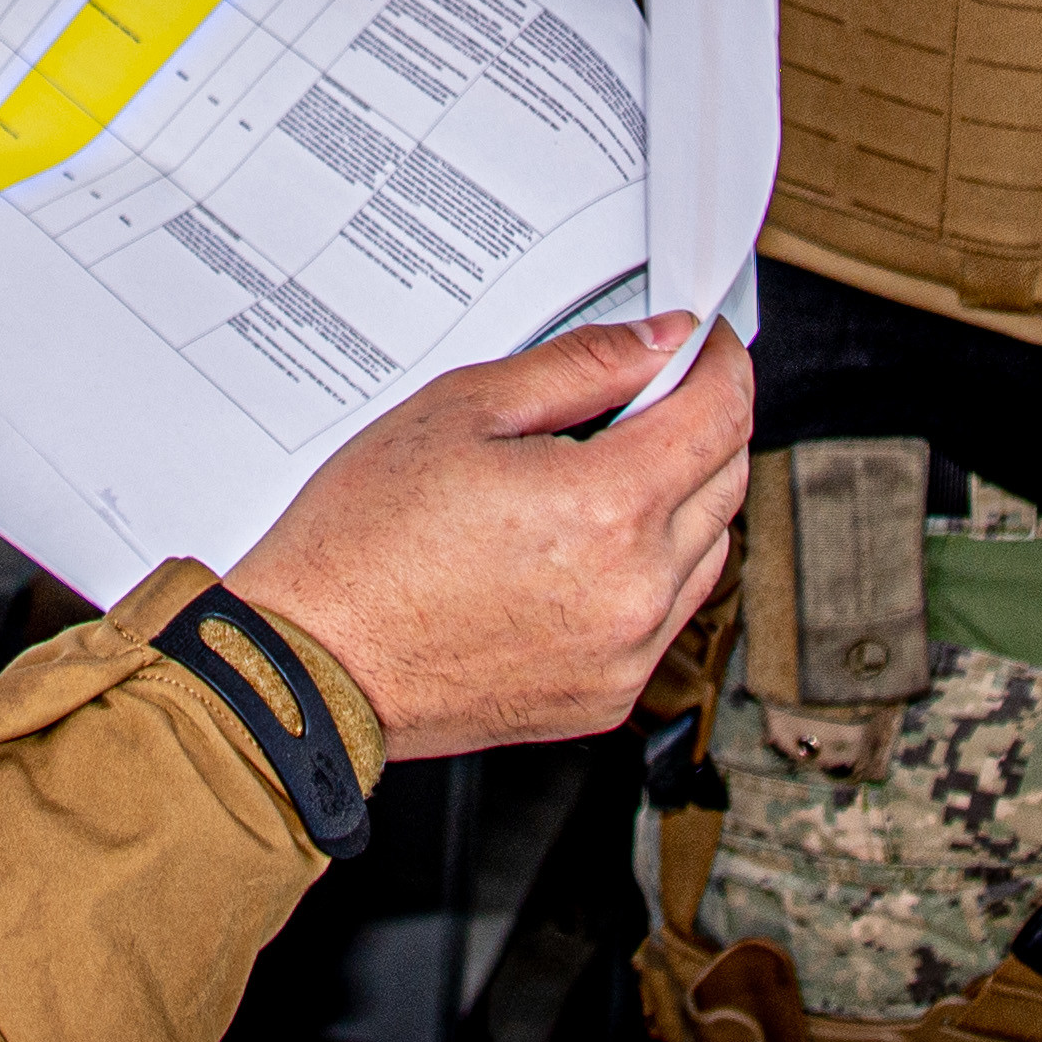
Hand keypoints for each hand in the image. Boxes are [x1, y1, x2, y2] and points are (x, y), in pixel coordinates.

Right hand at [230, 315, 753, 760]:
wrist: (314, 663)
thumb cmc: (363, 543)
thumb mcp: (462, 411)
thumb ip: (579, 367)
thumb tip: (658, 343)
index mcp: (605, 509)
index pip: (721, 415)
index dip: (721, 362)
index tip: (703, 346)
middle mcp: (634, 591)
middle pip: (727, 479)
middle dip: (702, 422)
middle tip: (645, 395)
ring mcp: (626, 654)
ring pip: (709, 550)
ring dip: (683, 497)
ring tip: (602, 472)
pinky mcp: (607, 698)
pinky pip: (668, 616)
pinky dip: (652, 569)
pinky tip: (582, 547)